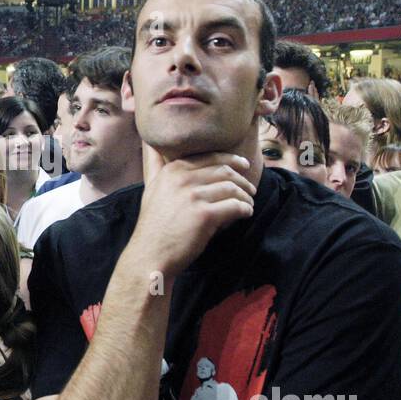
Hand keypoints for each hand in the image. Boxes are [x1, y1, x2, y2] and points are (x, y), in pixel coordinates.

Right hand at [128, 146, 255, 277]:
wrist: (150, 255)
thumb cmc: (153, 225)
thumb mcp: (150, 188)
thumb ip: (155, 165)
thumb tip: (150, 144)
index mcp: (172, 170)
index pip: (210, 157)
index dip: (231, 159)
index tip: (243, 165)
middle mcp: (182, 179)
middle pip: (224, 171)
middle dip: (242, 179)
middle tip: (250, 189)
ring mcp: (193, 196)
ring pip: (231, 188)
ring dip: (245, 196)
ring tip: (249, 203)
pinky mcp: (204, 216)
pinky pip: (234, 206)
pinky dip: (244, 209)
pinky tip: (246, 213)